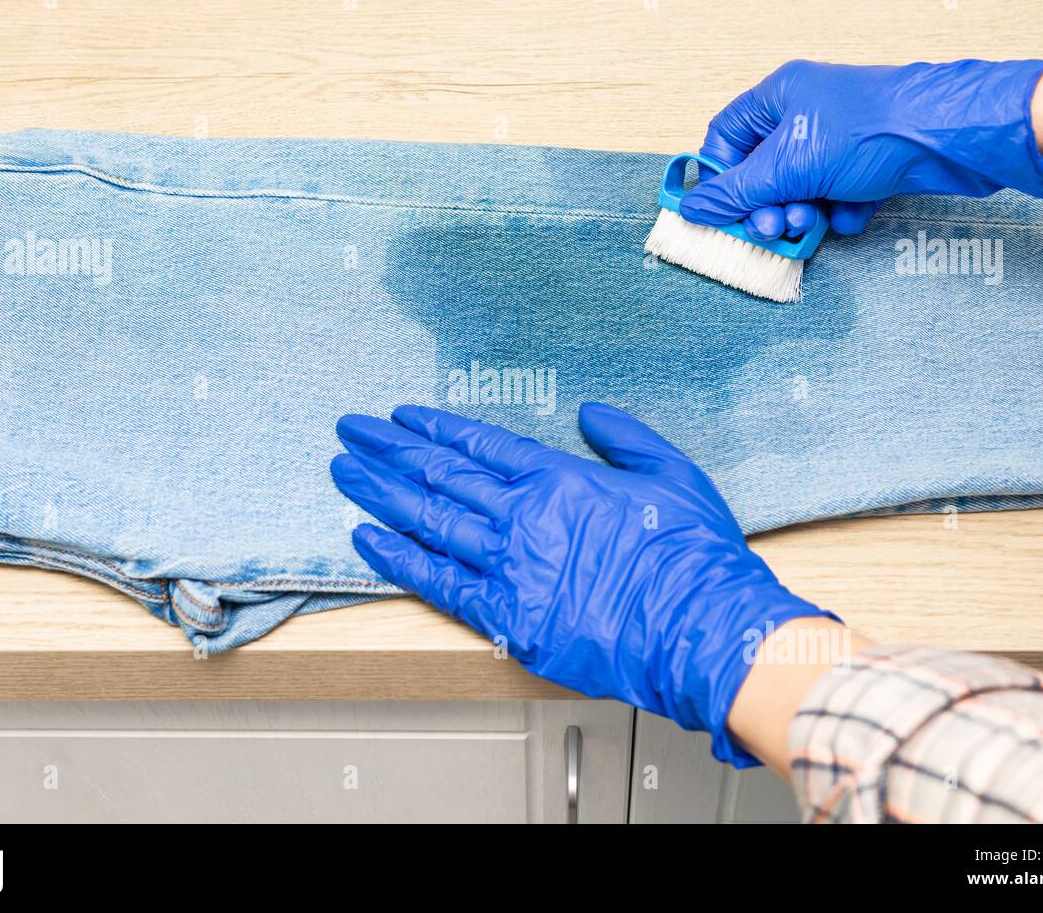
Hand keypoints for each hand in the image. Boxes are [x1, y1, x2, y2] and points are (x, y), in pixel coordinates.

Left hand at [330, 403, 835, 765]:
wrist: (699, 628)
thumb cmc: (691, 556)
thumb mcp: (672, 473)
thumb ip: (625, 438)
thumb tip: (590, 413)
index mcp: (558, 479)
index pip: (479, 444)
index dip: (433, 428)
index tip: (400, 416)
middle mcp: (523, 516)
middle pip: (440, 475)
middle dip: (389, 450)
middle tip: (350, 431)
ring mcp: (509, 566)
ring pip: (428, 521)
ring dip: (380, 493)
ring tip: (344, 471)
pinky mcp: (506, 616)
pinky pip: (437, 582)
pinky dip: (398, 559)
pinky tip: (365, 537)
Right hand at [681, 58, 1042, 242]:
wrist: (949, 138)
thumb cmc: (870, 131)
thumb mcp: (788, 166)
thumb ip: (736, 193)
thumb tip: (694, 208)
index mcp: (779, 96)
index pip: (725, 139)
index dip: (719, 178)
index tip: (719, 213)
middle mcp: (805, 113)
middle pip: (761, 171)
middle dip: (764, 205)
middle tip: (772, 228)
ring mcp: (838, 140)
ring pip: (798, 189)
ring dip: (799, 213)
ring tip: (813, 221)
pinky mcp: (867, 164)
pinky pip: (835, 197)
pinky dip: (839, 211)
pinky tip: (854, 212)